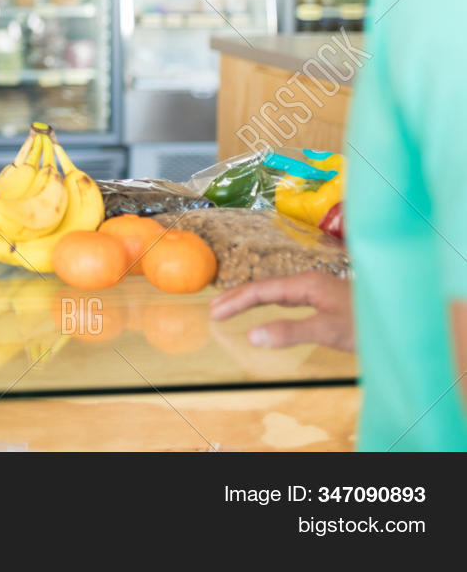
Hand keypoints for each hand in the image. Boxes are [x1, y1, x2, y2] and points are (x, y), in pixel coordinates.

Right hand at [209, 271, 354, 351]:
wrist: (403, 317)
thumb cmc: (367, 323)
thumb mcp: (326, 330)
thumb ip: (289, 332)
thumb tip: (251, 335)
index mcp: (305, 284)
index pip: (261, 290)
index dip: (235, 301)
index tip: (214, 313)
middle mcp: (309, 282)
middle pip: (265, 287)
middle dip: (238, 297)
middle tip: (213, 309)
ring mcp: (318, 289)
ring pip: (276, 291)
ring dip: (252, 299)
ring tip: (233, 307)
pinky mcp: (326, 300)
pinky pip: (288, 298)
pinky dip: (269, 303)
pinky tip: (270, 309)